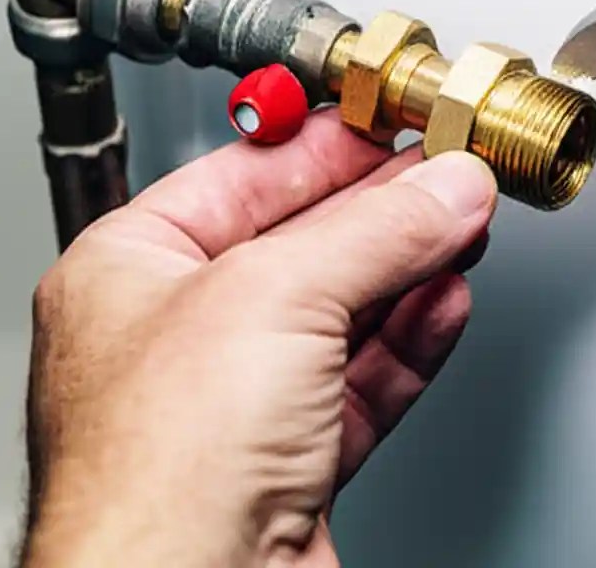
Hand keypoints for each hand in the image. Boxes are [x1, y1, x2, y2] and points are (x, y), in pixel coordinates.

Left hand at [22, 110, 496, 566]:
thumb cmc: (157, 472)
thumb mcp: (276, 297)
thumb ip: (377, 232)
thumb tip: (444, 189)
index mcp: (132, 272)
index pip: (244, 177)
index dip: (328, 143)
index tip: (396, 122)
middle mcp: (180, 336)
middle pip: (305, 245)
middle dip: (386, 210)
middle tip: (452, 174)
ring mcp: (239, 404)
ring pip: (344, 315)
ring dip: (411, 271)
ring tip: (464, 228)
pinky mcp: (294, 461)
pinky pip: (366, 381)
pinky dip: (413, 340)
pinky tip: (446, 303)